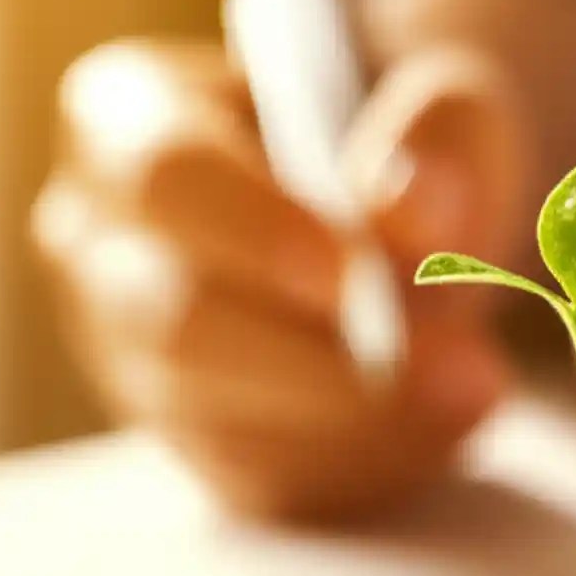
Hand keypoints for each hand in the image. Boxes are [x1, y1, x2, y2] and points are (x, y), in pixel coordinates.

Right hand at [30, 38, 520, 520]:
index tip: (359, 276)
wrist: (384, 219)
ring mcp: (130, 353)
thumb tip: (417, 211)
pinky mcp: (186, 435)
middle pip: (178, 321)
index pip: (162, 175)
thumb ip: (437, 134)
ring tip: (473, 389)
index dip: (258, 230)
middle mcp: (101, 243)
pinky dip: (356, 464)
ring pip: (213, 415)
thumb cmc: (390, 140)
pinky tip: (439, 426)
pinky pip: (254, 475)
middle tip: (462, 366)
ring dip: (355, 419)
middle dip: (323, 358)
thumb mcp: (437, 99)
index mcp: (125, 120)